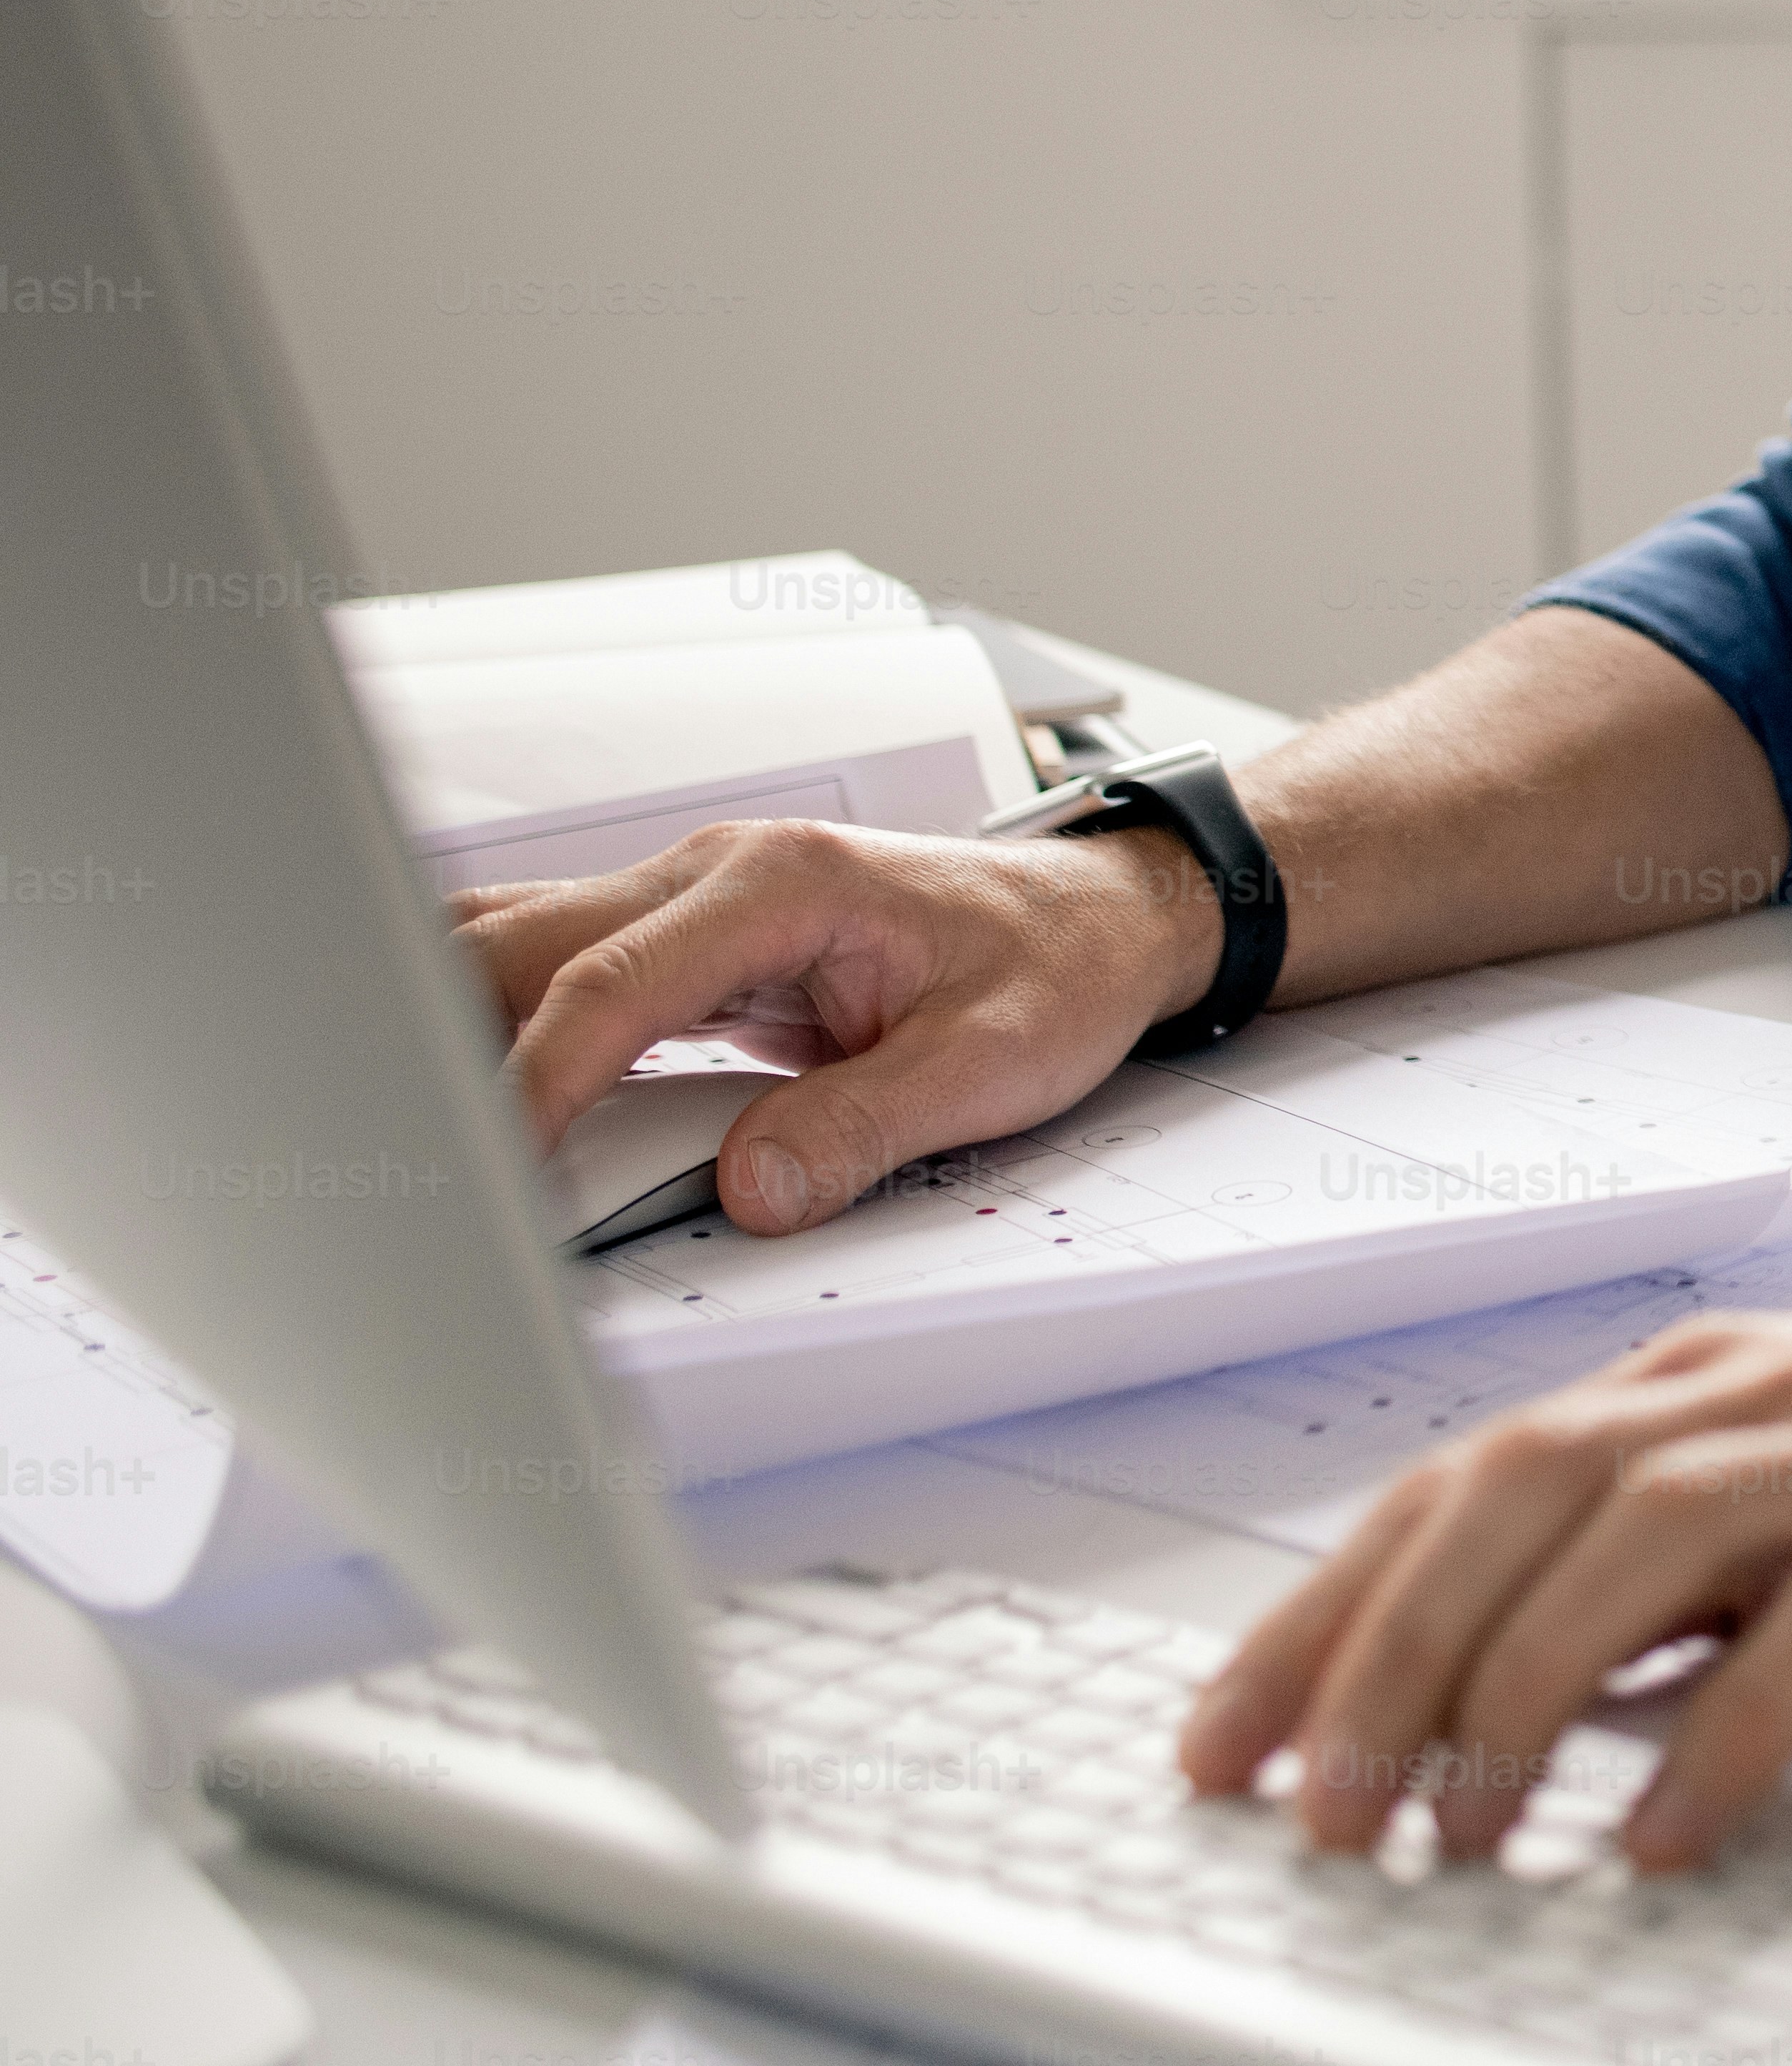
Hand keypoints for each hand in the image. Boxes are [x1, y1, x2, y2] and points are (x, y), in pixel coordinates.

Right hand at [450, 818, 1223, 1231]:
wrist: (1100, 916)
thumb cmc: (1055, 963)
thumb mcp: (989, 1059)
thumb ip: (866, 1125)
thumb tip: (754, 1191)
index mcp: (781, 884)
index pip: (609, 983)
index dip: (536, 1081)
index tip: (495, 1169)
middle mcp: (717, 876)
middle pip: (522, 948)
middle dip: (445, 1043)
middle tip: (416, 1163)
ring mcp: (691, 906)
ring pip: (519, 951)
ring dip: (456, 1032)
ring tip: (419, 1142)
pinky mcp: (687, 949)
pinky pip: (563, 982)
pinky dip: (505, 1038)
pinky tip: (478, 1112)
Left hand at [1171, 1308, 1791, 1871]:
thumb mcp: (1778, 1491)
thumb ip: (1636, 1569)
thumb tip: (1471, 1691)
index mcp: (1687, 1384)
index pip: (1454, 1484)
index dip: (1322, 1615)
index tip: (1225, 1742)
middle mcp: (1754, 1400)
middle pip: (1517, 1503)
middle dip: (1392, 1663)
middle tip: (1322, 1813)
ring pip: (1643, 1547)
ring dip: (1528, 1695)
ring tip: (1465, 1834)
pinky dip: (1725, 1735)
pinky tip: (1665, 1834)